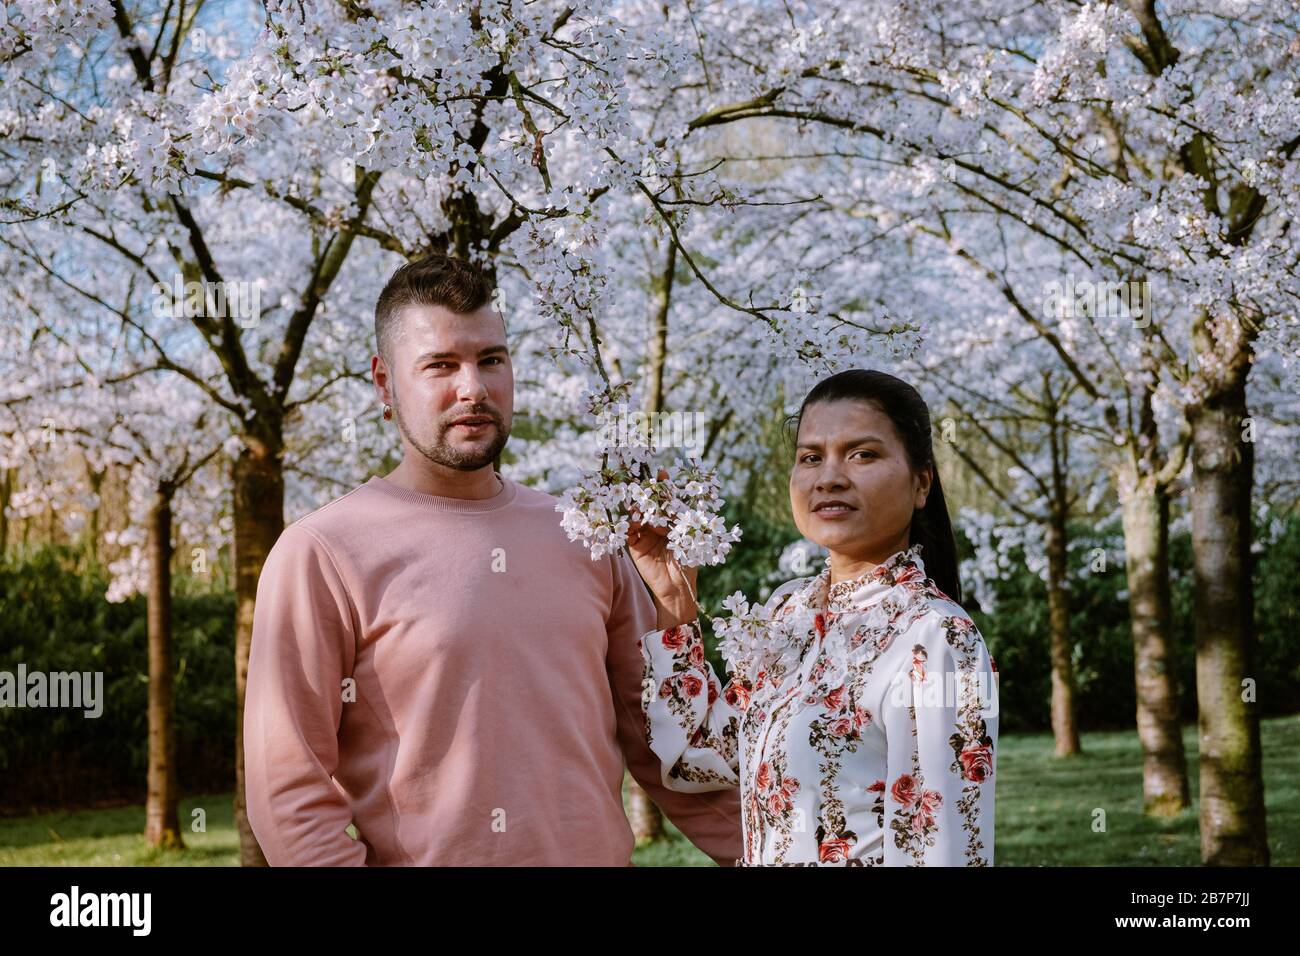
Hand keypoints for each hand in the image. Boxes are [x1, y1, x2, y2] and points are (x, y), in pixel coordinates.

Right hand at [627, 471, 699, 629]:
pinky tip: (630, 522)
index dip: (663, 486)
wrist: (679, 586)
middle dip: (646, 494)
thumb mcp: (686, 534)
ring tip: (636, 504)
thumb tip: (672, 496)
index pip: (666, 500)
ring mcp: (645, 535)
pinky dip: (627, 526)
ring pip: (637, 517)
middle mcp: (657, 525)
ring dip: (635, 509)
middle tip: (643, 483)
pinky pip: (628, 533)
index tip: (661, 473)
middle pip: (649, 505)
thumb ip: (677, 517)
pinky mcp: (635, 546)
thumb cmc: (688, 560)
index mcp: (672, 521)